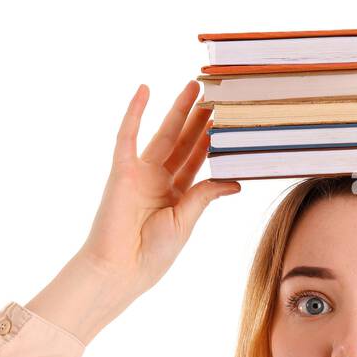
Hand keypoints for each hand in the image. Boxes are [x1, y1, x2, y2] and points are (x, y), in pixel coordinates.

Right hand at [78, 81, 240, 304]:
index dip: (210, 140)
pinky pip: (128, 135)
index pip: (197, 161)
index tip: (227, 120)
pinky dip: (135, 112)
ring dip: (177, 110)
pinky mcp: (121, 170)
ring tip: (193, 87)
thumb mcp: (187, 221)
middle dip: (198, 120)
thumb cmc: (153, 254)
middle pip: (183, 142)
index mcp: (176, 196)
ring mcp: (140, 173)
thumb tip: (235, 181)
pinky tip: (145, 90)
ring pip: (163, 134)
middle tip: (214, 95)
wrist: (121, 269)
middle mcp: (158, 181)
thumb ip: (206, 195)